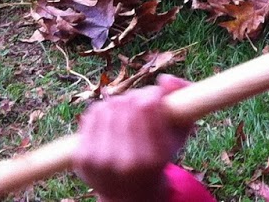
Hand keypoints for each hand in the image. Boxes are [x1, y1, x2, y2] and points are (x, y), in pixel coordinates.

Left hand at [74, 76, 192, 201]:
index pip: (146, 106)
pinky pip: (92, 114)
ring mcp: (101, 161)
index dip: (152, 94)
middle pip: (128, 104)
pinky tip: (111, 119)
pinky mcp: (83, 158)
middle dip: (137, 96)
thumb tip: (164, 79)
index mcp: (154, 158)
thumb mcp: (180, 133)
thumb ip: (184, 99)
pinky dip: (103, 109)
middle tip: (141, 103)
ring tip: (127, 112)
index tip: (156, 97)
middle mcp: (126, 162)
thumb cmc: (159, 156)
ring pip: (109, 106)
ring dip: (120, 102)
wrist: (129, 194)